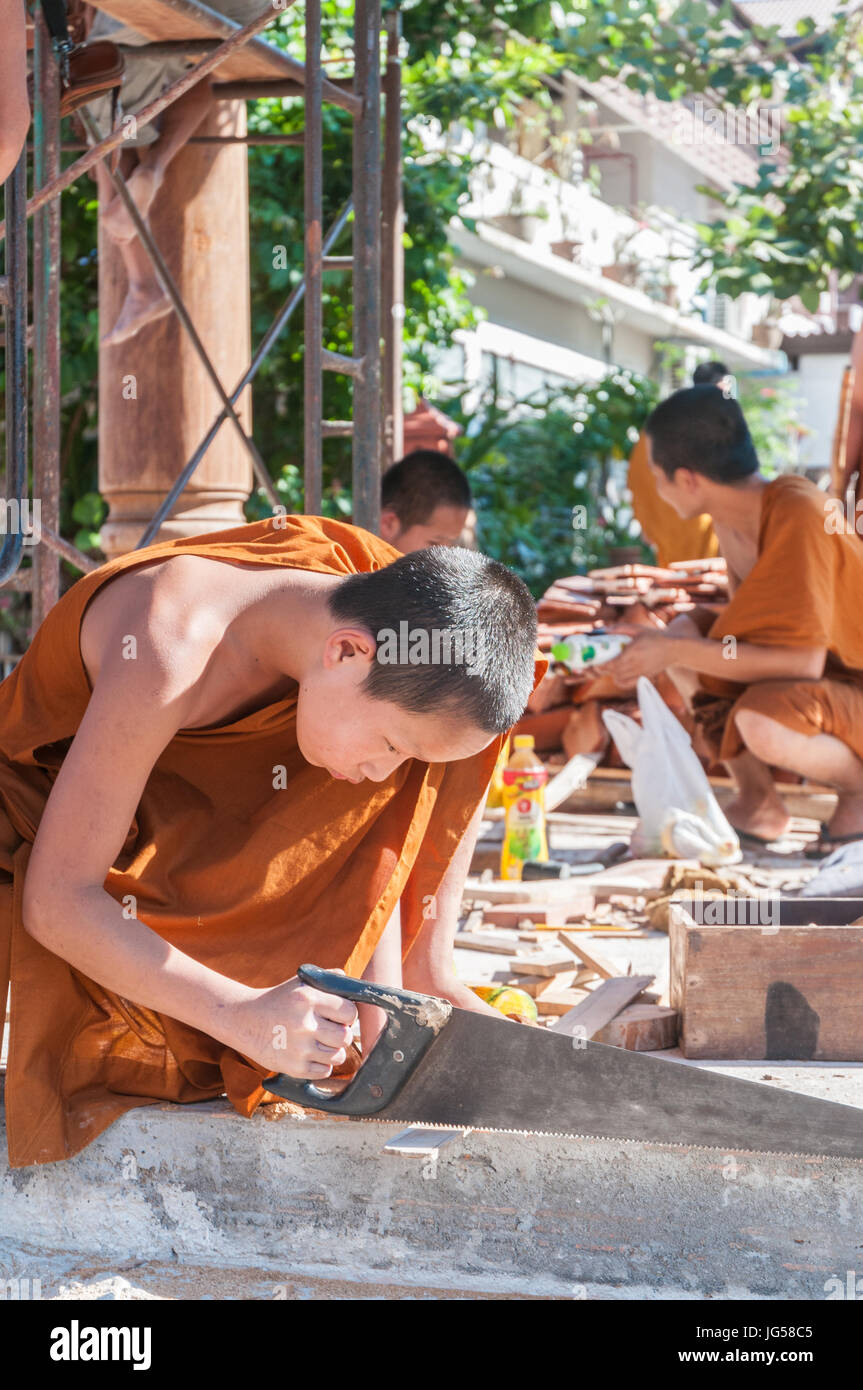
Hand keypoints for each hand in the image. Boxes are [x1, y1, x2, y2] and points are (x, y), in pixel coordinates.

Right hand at [229, 975, 357, 1078]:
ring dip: (332, 1050)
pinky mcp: (293, 1068)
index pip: (350, 1013)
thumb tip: (355, 988)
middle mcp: (304, 1024)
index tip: (339, 1016)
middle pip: (346, 1037)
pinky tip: (310, 1053)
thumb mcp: (301, 982)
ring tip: (319, 1042)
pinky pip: (324, 1071)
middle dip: (342, 1034)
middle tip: (330, 1030)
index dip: (347, 1015)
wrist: (244, 1021)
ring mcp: (299, 1048)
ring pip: (338, 1056)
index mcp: (308, 999)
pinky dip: (321, 1064)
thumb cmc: (279, 1000)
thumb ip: (329, 980)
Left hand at [601, 630, 679, 686]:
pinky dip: (619, 681)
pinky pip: (628, 683)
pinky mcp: (645, 677)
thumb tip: (603, 629)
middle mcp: (637, 664)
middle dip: (603, 670)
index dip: (602, 665)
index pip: (613, 663)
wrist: (673, 649)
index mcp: (634, 652)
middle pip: (614, 672)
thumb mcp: (637, 629)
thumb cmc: (654, 637)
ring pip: (619, 678)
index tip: (594, 664)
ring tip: (607, 668)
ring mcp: (641, 672)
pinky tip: (617, 675)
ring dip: (611, 674)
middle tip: (595, 666)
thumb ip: (620, 629)